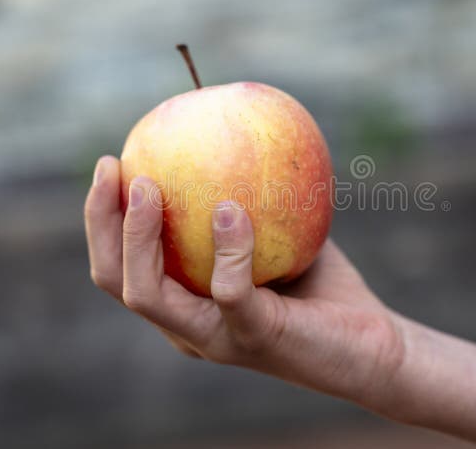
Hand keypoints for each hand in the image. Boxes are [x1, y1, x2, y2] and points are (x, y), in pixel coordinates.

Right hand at [84, 155, 405, 408]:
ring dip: (138, 236)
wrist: (372, 344)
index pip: (121, 265)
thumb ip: (247, 197)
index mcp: (183, 304)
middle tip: (112, 166)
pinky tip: (230, 208)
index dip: (103, 216)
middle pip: (115, 279)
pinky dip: (226, 247)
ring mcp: (214, 339)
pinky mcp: (253, 338)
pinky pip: (228, 289)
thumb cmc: (321, 285)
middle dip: (102, 222)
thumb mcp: (277, 232)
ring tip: (145, 185)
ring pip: (147, 293)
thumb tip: (226, 132)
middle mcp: (185, 328)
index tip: (111, 161)